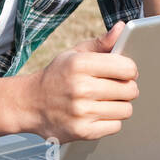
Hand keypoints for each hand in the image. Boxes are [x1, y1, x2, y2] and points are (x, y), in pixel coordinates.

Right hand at [23, 21, 138, 143]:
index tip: (124, 72)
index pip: (127, 68)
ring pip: (126, 110)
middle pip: (130, 90)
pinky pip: (116, 126)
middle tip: (115, 87)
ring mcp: (82, 112)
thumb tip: (121, 27)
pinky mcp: (82, 131)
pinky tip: (98, 114)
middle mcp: (81, 88)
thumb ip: (100, 43)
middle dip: (127, 88)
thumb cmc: (56, 77)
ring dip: (120, 106)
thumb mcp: (74, 54)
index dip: (130, 70)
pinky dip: (111, 121)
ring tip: (106, 101)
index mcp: (80, 64)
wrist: (29, 104)